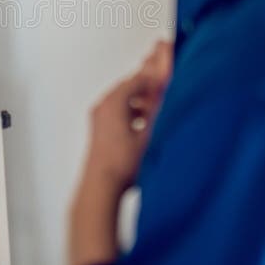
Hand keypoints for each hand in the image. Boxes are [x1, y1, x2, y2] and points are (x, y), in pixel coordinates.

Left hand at [85, 41, 173, 191]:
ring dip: (138, 101)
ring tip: (156, 108)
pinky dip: (130, 112)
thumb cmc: (122, 164)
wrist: (100, 185)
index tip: (166, 78)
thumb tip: (167, 99)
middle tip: (163, 89)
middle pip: (127, 88)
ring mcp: (98, 117)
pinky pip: (115, 112)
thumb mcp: (149, 136)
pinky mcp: (98, 129)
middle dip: (146, 88)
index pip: (136, 80)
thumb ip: (158, 113)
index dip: (153, 79)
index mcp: (114, 102)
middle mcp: (102, 106)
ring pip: (121, 100)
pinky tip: (143, 124)